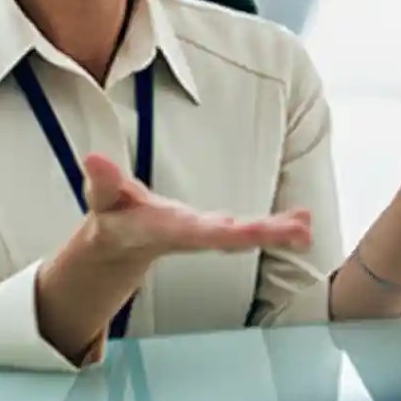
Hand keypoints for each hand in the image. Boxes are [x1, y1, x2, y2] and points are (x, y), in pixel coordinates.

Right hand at [77, 153, 312, 266]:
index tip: (242, 231)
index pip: (195, 231)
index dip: (218, 231)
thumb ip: (103, 181)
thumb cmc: (113, 216)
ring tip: (308, 228)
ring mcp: (209, 236)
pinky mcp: (220, 231)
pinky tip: (304, 221)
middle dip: (264, 236)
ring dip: (279, 234)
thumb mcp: (103, 199)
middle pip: (232, 238)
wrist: (122, 243)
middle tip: (299, 234)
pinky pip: (253, 231)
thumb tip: (92, 157)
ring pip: (248, 237)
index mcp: (166, 228)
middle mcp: (193, 236)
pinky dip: (278, 227)